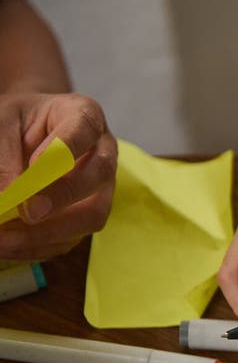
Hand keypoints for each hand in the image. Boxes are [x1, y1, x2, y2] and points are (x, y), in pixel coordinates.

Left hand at [0, 92, 116, 259]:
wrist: (29, 134)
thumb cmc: (18, 123)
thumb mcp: (2, 124)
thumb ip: (4, 154)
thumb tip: (6, 196)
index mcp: (84, 116)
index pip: (84, 128)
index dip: (64, 148)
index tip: (36, 165)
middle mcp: (102, 153)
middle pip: (98, 175)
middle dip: (63, 196)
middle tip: (28, 211)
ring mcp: (100, 188)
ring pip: (93, 215)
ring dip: (50, 231)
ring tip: (6, 239)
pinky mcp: (86, 216)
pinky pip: (72, 238)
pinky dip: (39, 246)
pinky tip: (9, 245)